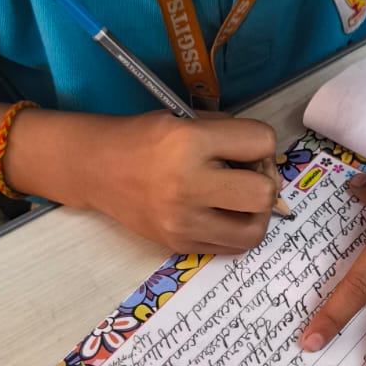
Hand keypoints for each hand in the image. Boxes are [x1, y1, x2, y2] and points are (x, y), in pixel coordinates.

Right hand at [10, 108, 280, 251]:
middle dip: (263, 182)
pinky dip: (234, 230)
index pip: (262, 142)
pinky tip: (220, 214)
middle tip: (247, 176)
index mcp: (190, 142)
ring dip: (255, 214)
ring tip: (239, 201)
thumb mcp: (187, 120)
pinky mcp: (179, 244)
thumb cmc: (146, 138)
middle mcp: (187, 184)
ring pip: (253, 230)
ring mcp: (183, 221)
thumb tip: (268, 162)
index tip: (245, 148)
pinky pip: (230, 246)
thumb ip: (230, 134)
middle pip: (263, 193)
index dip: (262, 144)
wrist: (98, 169)